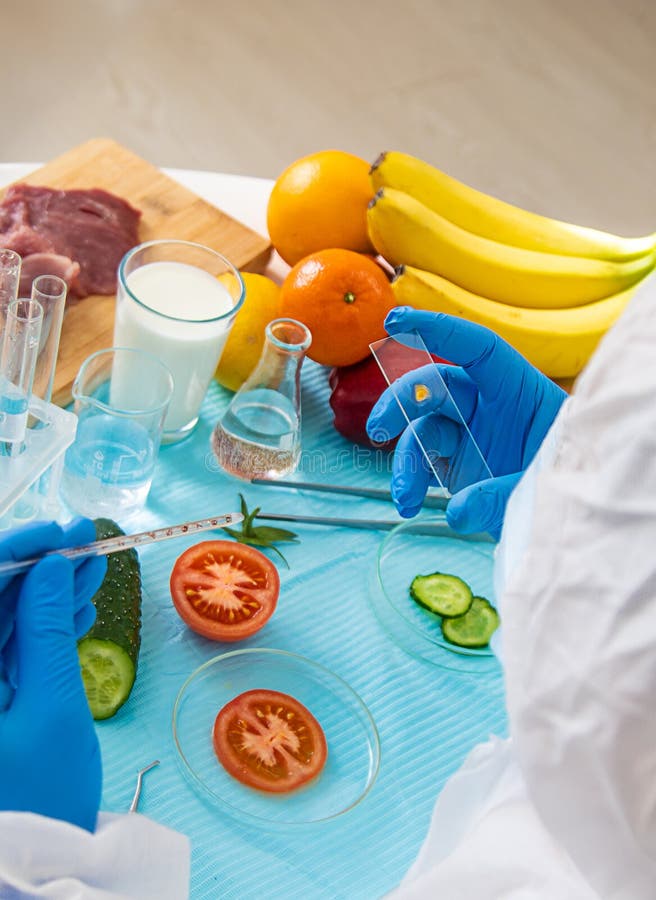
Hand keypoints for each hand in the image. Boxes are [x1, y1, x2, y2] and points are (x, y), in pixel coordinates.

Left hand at [0, 519, 105, 830]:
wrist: (36, 860)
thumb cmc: (40, 793)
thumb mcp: (51, 707)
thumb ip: (45, 631)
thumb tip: (51, 567)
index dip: (16, 549)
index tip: (61, 530)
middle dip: (39, 566)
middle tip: (89, 542)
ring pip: (6, 620)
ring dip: (49, 592)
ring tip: (95, 570)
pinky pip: (14, 648)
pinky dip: (47, 627)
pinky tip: (80, 610)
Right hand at [366, 308, 565, 536]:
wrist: (568, 513)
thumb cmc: (567, 484)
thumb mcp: (542, 488)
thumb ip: (500, 498)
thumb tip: (456, 512)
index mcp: (518, 389)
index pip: (477, 347)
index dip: (438, 329)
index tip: (396, 321)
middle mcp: (487, 405)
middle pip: (434, 386)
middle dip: (401, 402)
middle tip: (379, 429)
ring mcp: (467, 432)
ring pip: (422, 430)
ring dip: (405, 460)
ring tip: (406, 497)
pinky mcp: (455, 460)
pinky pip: (422, 461)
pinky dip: (411, 481)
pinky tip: (408, 504)